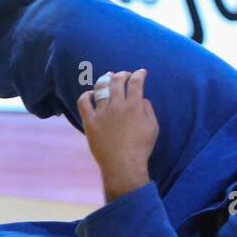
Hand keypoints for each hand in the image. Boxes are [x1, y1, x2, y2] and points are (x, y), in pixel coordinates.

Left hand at [77, 70, 158, 200]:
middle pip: (117, 81)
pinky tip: (89, 94)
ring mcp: (102, 113)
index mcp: (134, 106)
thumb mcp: (153, 128)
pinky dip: (86, 95)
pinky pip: (83, 103)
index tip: (141, 72)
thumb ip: (148, 110)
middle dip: (122, 74)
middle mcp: (117, 106)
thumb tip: (141, 99)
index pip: (136, 83)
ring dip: (104, 79)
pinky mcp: (90, 122)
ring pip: (100, 88)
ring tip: (107, 77)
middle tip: (124, 74)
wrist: (123, 164)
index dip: (139, 74)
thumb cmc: (141, 147)